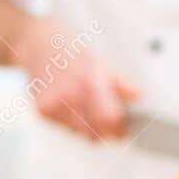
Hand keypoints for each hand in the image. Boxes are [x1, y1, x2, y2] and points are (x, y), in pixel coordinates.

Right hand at [15, 18, 139, 139]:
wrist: (39, 45)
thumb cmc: (71, 52)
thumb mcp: (100, 62)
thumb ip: (122, 83)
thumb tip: (139, 97)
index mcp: (89, 80)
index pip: (109, 119)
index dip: (120, 127)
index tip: (124, 127)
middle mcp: (69, 93)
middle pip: (95, 132)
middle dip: (106, 131)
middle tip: (109, 122)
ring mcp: (53, 103)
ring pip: (81, 134)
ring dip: (89, 127)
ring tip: (87, 106)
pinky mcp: (42, 111)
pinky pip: (66, 129)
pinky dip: (73, 122)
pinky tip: (71, 105)